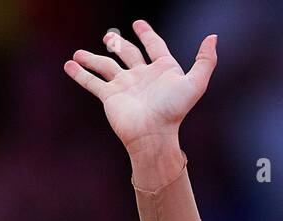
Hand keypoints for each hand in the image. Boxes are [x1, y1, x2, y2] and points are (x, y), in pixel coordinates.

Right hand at [64, 20, 216, 155]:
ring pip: (106, 66)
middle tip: (110, 38)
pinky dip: (80, 73)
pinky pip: (92, 82)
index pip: (155, 46)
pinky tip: (70, 65)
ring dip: (92, 58)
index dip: (148, 35)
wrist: (152, 134)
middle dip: (119, 45)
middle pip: (129, 55)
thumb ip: (205, 61)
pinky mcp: (109, 96)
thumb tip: (213, 37)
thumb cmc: (174, 110)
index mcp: (163, 71)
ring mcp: (125, 86)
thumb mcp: (195, 83)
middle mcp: (143, 76)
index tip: (138, 24)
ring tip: (79, 53)